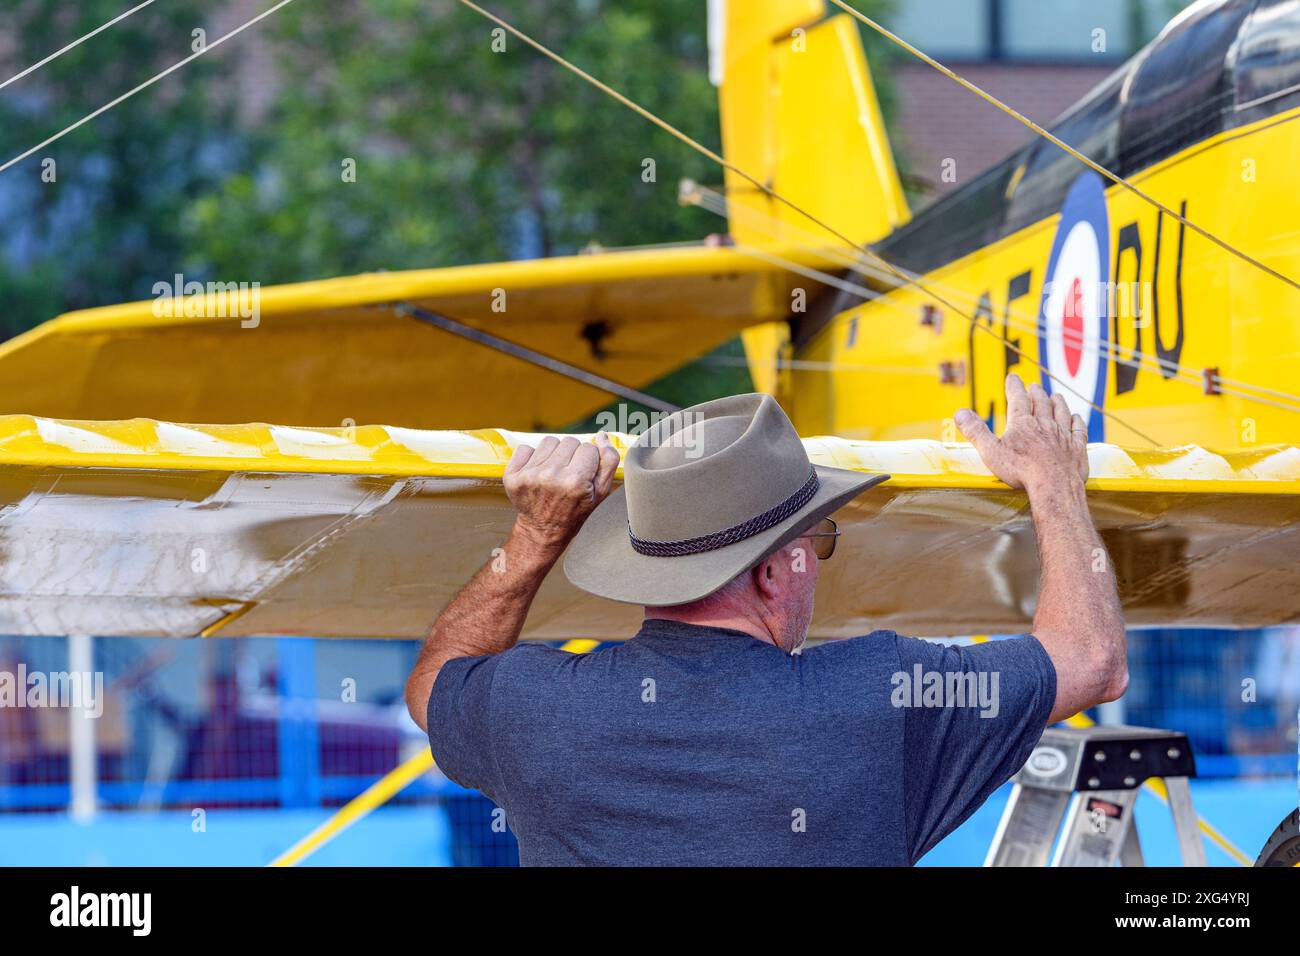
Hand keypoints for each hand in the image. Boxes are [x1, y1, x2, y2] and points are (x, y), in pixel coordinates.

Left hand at [504, 433, 619, 549]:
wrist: (543, 531)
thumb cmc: (574, 512)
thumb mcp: (600, 493)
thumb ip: (608, 462)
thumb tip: (602, 436)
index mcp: (576, 481)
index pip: (589, 447)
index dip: (589, 460)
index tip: (583, 475)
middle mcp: (551, 476)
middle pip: (569, 441)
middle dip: (572, 456)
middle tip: (568, 476)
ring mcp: (529, 475)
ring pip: (549, 442)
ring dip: (553, 454)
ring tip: (553, 473)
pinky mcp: (512, 475)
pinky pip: (526, 448)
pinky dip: (532, 458)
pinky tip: (537, 474)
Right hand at [954, 373, 1088, 492]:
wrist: (1054, 485)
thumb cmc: (1021, 471)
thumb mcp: (991, 451)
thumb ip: (975, 431)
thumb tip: (959, 412)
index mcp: (1023, 424)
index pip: (1017, 399)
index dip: (1014, 386)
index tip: (1013, 377)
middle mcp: (1045, 425)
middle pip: (1041, 403)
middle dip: (1036, 392)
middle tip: (1033, 386)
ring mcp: (1063, 435)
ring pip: (1061, 412)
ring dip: (1058, 402)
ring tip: (1055, 395)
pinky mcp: (1076, 448)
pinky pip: (1078, 429)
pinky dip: (1077, 421)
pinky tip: (1076, 417)